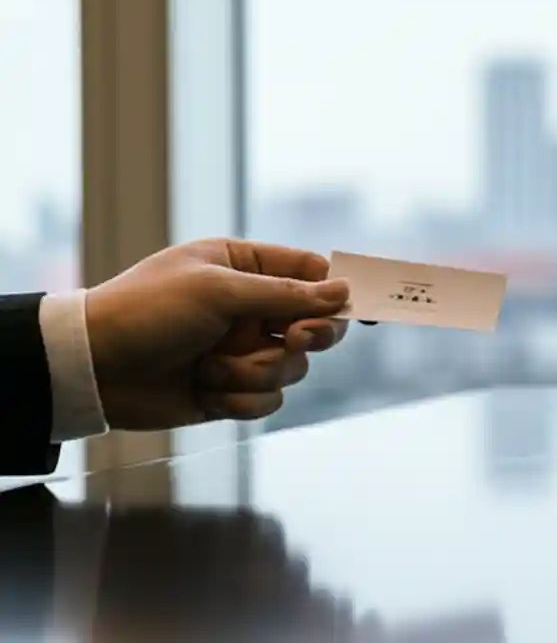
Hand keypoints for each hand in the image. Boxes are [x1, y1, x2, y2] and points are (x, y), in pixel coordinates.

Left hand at [85, 238, 350, 429]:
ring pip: (294, 368)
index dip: (335, 291)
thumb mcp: (218, 291)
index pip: (310, 273)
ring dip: (256, 372)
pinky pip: (269, 400)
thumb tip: (343, 292)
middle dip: (308, 336)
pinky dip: (241, 398)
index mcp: (244, 267)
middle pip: (317, 324)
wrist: (93, 368)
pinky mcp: (232, 389)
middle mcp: (250, 308)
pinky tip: (206, 389)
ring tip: (212, 368)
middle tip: (295, 339)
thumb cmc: (148, 312)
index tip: (352, 309)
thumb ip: (285, 294)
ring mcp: (243, 349)